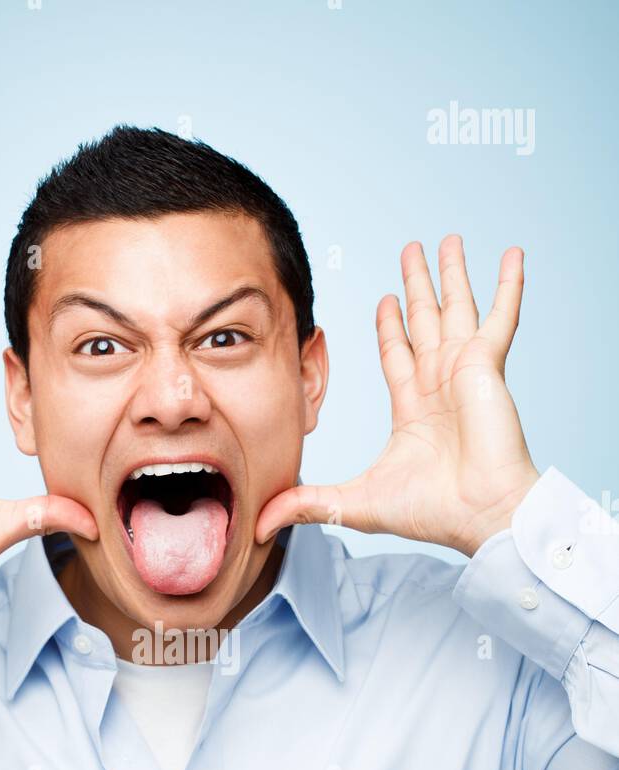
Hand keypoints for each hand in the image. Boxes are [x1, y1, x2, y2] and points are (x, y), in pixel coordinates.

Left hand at [256, 235, 539, 557]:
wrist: (479, 514)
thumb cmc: (430, 512)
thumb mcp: (352, 504)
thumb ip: (307, 505)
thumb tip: (261, 526)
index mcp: (414, 409)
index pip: (398, 354)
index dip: (390, 326)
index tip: (385, 298)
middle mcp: (439, 384)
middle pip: (424, 321)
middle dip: (417, 286)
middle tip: (412, 250)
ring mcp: (465, 371)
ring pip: (455, 308)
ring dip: (451, 274)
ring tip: (446, 240)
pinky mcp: (487, 365)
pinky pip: (500, 317)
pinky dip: (507, 286)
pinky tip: (512, 254)